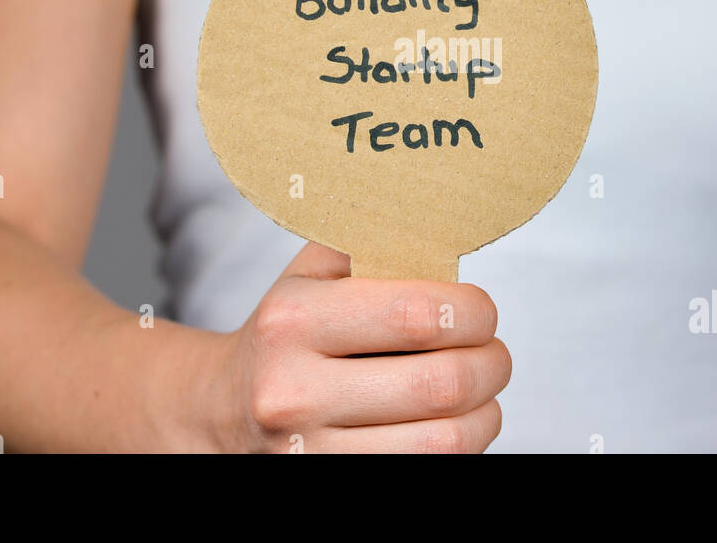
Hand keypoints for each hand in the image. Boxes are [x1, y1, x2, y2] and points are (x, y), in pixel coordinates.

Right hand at [219, 242, 509, 452]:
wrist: (223, 409)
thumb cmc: (287, 332)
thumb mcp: (311, 274)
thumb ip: (374, 244)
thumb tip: (449, 230)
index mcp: (293, 320)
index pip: (417, 314)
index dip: (474, 311)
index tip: (481, 310)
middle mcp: (294, 391)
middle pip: (440, 383)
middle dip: (490, 364)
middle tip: (493, 354)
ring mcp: (310, 452)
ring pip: (443, 442)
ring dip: (484, 414)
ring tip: (480, 393)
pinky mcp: (327, 485)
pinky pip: (425, 471)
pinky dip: (457, 448)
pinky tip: (451, 425)